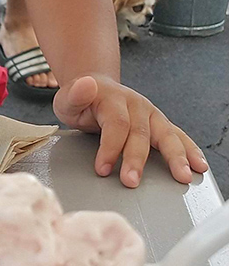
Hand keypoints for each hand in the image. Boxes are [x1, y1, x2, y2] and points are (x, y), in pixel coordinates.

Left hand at [53, 75, 207, 187]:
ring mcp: (151, 115)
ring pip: (166, 134)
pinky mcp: (159, 125)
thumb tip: (86, 84)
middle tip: (132, 181)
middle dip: (137, 159)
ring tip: (183, 175)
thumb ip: (75, 95)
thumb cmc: (82, 100)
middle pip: (141, 132)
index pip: (116, 124)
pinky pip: (178, 137)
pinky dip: (190, 151)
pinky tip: (198, 165)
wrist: (96, 89)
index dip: (109, 147)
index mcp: (114, 99)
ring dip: (176, 156)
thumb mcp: (67, 97)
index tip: (102, 168)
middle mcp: (137, 106)